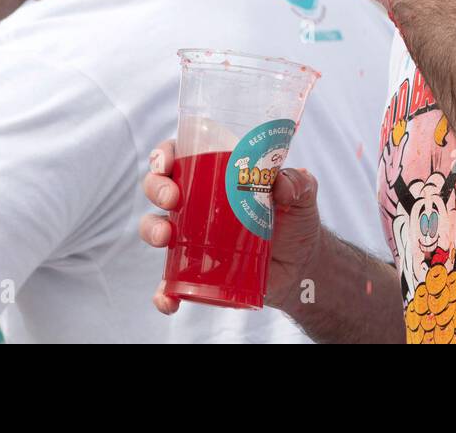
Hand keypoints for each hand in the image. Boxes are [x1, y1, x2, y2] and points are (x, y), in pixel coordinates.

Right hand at [139, 139, 325, 314]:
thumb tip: (281, 184)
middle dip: (156, 188)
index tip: (167, 164)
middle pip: (159, 187)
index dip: (163, 155)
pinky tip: (169, 300)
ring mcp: (192, 237)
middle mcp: (197, 202)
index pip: (180, 155)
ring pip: (155, 228)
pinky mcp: (196, 270)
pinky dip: (163, 292)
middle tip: (172, 199)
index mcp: (217, 174)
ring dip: (151, 230)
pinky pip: (169, 283)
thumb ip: (298, 183)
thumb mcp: (303, 194)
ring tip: (166, 238)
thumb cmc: (297, 219)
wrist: (302, 265)